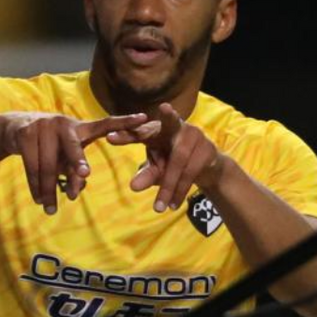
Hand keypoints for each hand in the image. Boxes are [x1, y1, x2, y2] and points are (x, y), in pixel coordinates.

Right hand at [0, 111, 147, 213]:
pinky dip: (35, 186)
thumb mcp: (67, 155)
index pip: (105, 123)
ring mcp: (43, 127)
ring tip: (52, 209)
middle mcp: (63, 123)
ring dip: (49, 189)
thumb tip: (78, 188)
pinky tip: (39, 200)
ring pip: (48, 164)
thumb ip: (75, 170)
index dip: (125, 121)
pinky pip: (31, 166)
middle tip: (85, 175)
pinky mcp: (25, 135)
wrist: (16, 128)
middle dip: (77, 161)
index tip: (144, 117)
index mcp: (80, 128)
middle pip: (72, 147)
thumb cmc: (52, 145)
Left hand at [106, 103, 222, 212]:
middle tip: (165, 108)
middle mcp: (177, 127)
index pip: (140, 132)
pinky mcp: (207, 150)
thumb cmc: (174, 164)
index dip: (126, 135)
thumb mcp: (157, 170)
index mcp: (158, 130)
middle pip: (172, 122)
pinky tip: (172, 205)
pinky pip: (191, 172)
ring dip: (168, 186)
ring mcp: (195, 137)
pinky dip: (180, 190)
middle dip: (169, 116)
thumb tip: (133, 187)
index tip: (109, 138)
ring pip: (179, 161)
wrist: (207, 168)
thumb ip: (146, 175)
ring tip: (158, 208)